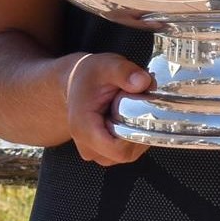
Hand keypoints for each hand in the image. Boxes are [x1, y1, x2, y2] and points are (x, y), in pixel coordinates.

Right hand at [63, 52, 153, 166]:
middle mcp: (86, 145)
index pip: (117, 150)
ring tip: (132, 113)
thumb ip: (124, 72)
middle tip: (139, 110)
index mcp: (84, 128)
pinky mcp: (100, 151)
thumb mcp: (107, 65)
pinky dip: (133, 138)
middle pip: (125, 154)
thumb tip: (144, 82)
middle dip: (139, 133)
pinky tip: (130, 120)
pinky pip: (123, 152)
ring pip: (126, 155)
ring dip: (137, 136)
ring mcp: (93, 151)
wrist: (75, 81)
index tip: (142, 115)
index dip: (137, 136)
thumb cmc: (89, 75)